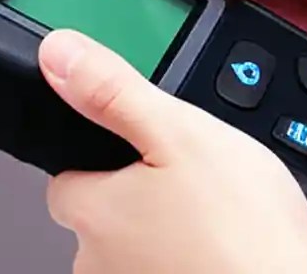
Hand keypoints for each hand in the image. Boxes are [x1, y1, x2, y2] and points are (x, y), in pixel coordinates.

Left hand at [40, 29, 306, 273]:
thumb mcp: (182, 136)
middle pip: (103, 215)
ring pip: (137, 250)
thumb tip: (60, 53)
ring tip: (219, 223)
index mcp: (89, 210)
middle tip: (194, 190)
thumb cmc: (246, 238)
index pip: (66, 177)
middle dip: (140, 199)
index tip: (139, 154)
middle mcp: (95, 261)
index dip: (105, 161)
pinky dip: (190, 262)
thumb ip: (114, 92)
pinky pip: (167, 271)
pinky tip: (225, 254)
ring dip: (168, 235)